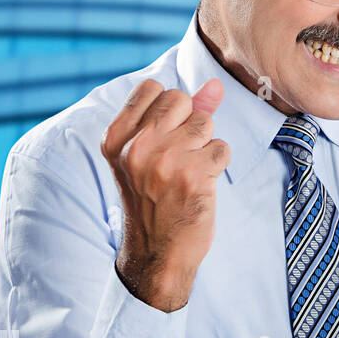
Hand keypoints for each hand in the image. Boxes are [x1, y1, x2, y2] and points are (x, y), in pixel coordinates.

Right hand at [101, 78, 229, 312]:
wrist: (158, 252)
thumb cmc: (155, 199)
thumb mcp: (151, 155)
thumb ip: (181, 116)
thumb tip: (215, 84)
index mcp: (116, 139)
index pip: (152, 89)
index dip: (170, 108)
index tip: (165, 136)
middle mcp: (136, 147)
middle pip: (181, 100)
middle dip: (190, 123)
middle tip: (180, 157)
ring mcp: (164, 162)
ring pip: (206, 123)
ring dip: (206, 146)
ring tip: (189, 171)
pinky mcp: (193, 177)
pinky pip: (222, 148)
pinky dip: (218, 164)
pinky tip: (201, 184)